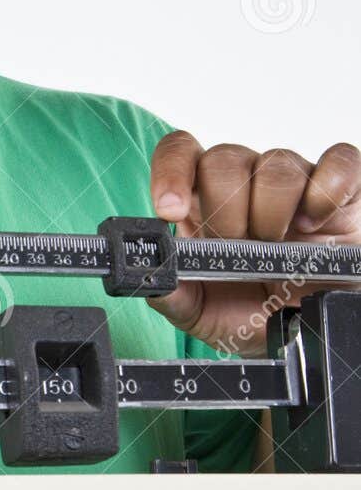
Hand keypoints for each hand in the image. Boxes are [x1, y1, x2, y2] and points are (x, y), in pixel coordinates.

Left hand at [146, 133, 360, 355]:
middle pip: (224, 159)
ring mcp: (295, 183)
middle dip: (226, 211)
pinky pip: (337, 163)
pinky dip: (326, 191)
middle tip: (239, 246)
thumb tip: (148, 274)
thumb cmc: (258, 315)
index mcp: (204, 206)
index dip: (171, 172)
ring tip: (279, 247)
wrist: (311, 335)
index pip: (182, 154)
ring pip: (276, 164)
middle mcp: (246, 186)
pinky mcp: (341, 189)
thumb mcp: (205, 315)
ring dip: (273, 212)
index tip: (171, 210)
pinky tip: (317, 223)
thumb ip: (173, 295)